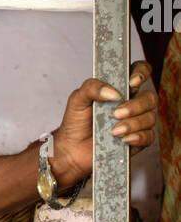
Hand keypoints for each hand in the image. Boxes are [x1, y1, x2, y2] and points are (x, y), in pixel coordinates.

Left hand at [50, 61, 156, 186]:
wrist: (71, 149)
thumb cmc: (75, 122)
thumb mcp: (77, 99)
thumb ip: (91, 87)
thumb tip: (113, 92)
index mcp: (119, 89)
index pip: (139, 72)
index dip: (141, 73)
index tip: (132, 82)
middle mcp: (131, 103)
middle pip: (149, 98)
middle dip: (135, 105)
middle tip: (116, 113)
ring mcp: (136, 122)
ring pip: (150, 118)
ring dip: (133, 124)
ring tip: (114, 131)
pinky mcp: (137, 140)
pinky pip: (148, 137)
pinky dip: (137, 137)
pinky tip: (123, 139)